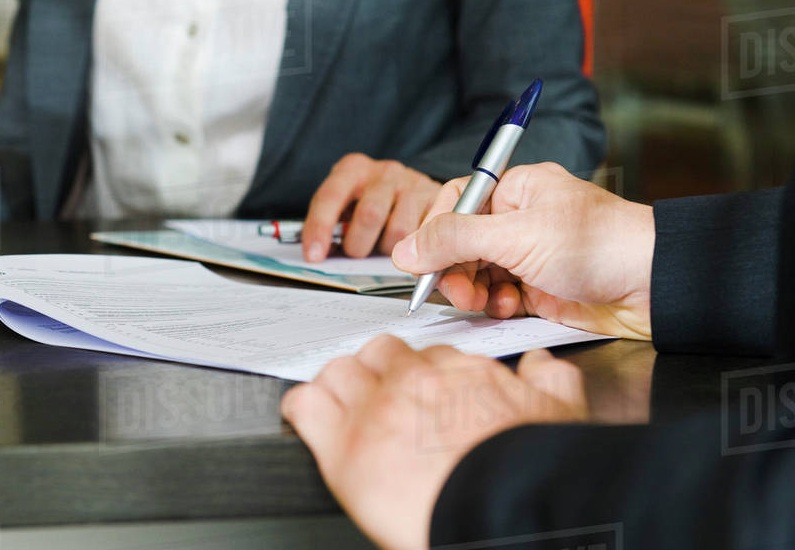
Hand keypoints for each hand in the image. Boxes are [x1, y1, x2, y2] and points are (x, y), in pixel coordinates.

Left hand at [282, 336, 586, 549]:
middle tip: (379, 398)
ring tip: (343, 408)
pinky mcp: (343, 446)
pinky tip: (311, 419)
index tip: (419, 390)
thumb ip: (550, 380)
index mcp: (461, 373)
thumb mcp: (560, 415)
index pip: (427, 352)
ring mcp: (375, 409)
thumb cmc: (533, 472)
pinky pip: (306, 405)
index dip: (420, 373)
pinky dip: (304, 408)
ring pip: (339, 371)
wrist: (508, 511)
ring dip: (340, 386)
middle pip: (378, 352)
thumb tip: (540, 364)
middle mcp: (415, 382)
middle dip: (377, 371)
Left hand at [302, 154, 441, 261]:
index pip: (330, 197)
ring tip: (384, 245)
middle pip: (369, 215)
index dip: (319, 228)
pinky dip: (414, 250)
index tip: (314, 256)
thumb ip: (332, 223)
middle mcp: (383, 171)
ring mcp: (412, 183)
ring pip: (399, 232)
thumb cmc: (369, 200)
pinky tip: (408, 245)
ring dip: (388, 250)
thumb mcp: (345, 203)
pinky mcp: (437, 198)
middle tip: (357, 253)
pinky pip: (425, 235)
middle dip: (358, 245)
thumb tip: (318, 255)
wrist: (410, 187)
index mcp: (352, 169)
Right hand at [391, 163, 653, 339]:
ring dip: (473, 288)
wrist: (656, 287)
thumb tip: (406, 250)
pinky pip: (499, 295)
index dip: (436, 229)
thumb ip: (454, 240)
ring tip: (483, 300)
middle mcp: (522, 219)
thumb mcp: (516, 236)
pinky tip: (508, 307)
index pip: (457, 201)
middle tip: (456, 288)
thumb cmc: (601, 245)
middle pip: (462, 241)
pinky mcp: (540, 288)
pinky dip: (496, 304)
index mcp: (518, 189)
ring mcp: (530, 255)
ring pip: (477, 272)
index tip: (422, 258)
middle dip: (454, 267)